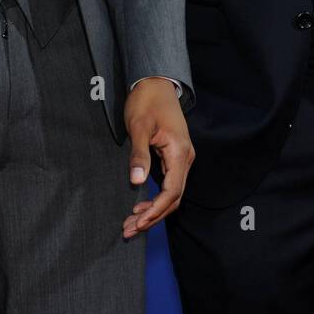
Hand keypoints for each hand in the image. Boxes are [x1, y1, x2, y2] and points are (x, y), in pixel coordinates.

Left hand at [121, 78, 193, 236]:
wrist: (155, 83)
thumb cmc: (146, 102)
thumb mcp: (138, 126)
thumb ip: (139, 154)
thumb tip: (136, 181)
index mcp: (179, 152)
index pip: (172, 191)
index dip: (156, 210)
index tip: (138, 222)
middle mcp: (185, 158)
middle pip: (173, 197)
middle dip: (153, 216)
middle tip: (129, 230)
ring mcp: (181, 158)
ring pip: (171, 193)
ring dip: (153, 210)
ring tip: (131, 224)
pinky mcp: (174, 157)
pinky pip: (168, 184)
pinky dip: (155, 199)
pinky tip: (140, 207)